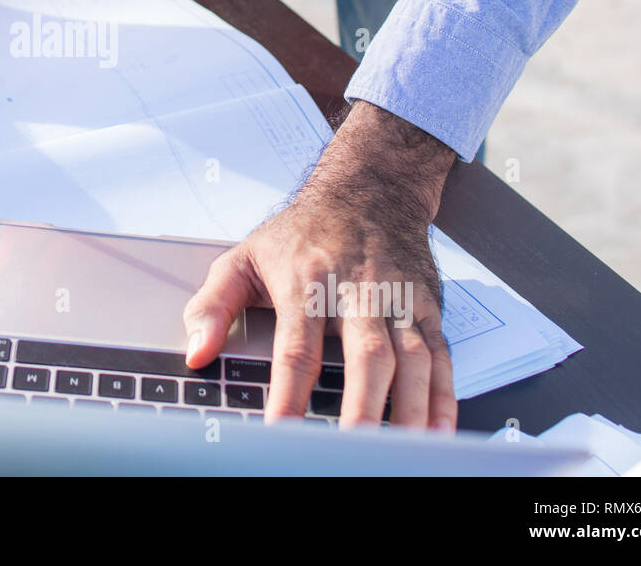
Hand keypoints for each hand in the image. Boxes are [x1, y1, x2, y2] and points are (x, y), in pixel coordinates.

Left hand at [182, 101, 458, 430]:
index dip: (290, 392)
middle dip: (362, 407)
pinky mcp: (428, 306)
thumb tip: (196, 352)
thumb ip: (213, 305)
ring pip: (413, 360)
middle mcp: (358, 289)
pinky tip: (438, 431)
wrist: (369, 187)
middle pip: (366, 355)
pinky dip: (444, 396)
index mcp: (307, 280)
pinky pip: (442, 357)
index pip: (297, 346)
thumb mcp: (244, 256)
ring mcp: (399, 299)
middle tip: (353, 448)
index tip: (282, 430)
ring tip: (400, 452)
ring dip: (410, 410)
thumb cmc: (303, 232)